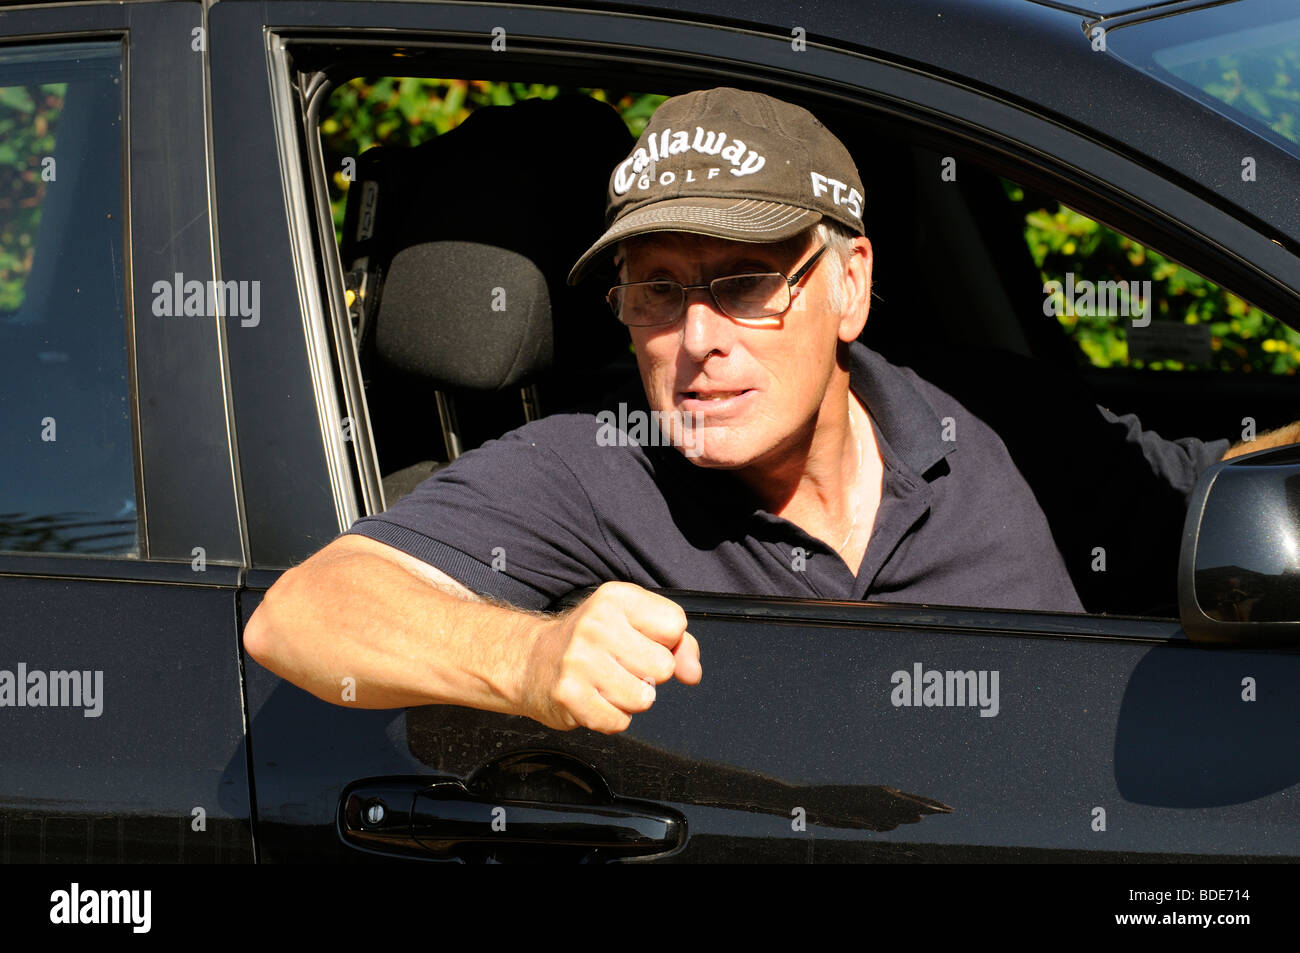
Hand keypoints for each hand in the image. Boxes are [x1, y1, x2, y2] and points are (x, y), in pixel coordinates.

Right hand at [517, 581, 700, 732]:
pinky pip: (619, 722)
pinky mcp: (568, 695)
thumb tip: (692, 673)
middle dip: (649, 675)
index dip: (666, 641)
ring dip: (631, 699)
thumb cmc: (592, 642)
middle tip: (621, 665)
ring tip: (607, 683)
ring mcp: (579, 660)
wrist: (533, 661)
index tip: (641, 640)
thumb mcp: (635, 625)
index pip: (675, 625)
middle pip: (663, 667)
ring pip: (644, 699)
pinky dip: (611, 717)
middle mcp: (595, 624)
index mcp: (616, 598)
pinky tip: (594, 698)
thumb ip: (678, 644)